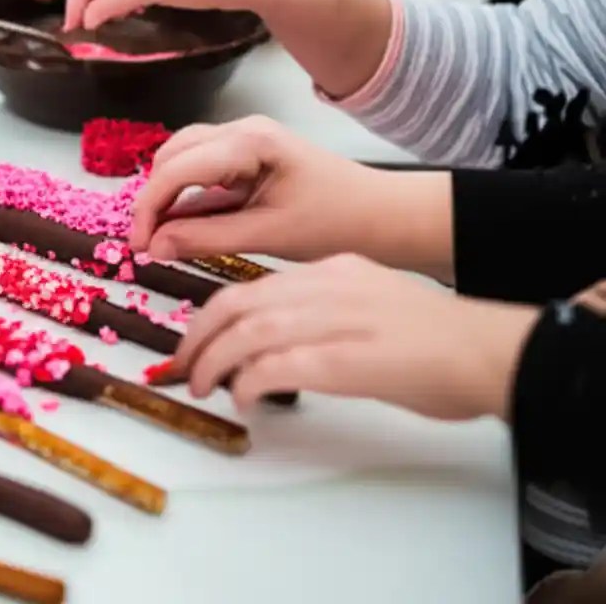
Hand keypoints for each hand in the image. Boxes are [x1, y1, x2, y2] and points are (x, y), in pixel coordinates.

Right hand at [127, 116, 453, 277]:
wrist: (382, 214)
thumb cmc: (336, 221)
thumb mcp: (267, 235)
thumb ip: (205, 239)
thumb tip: (154, 247)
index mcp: (251, 141)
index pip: (176, 169)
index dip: (148, 208)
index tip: (137, 246)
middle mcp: (242, 128)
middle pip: (171, 155)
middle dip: (151, 198)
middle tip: (145, 243)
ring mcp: (244, 137)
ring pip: (180, 157)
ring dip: (165, 193)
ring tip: (160, 235)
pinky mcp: (246, 152)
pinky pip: (200, 166)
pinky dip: (184, 193)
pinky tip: (183, 222)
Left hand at [154, 254, 537, 418]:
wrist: (490, 352)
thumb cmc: (436, 342)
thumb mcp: (368, 307)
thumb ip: (323, 314)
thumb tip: (276, 344)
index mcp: (332, 273)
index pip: (251, 288)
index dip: (210, 318)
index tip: (193, 343)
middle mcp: (329, 288)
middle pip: (237, 305)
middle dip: (198, 339)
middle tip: (183, 369)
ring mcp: (338, 322)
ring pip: (250, 332)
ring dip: (214, 362)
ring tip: (202, 388)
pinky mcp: (349, 361)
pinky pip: (280, 366)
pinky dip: (250, 383)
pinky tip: (244, 400)